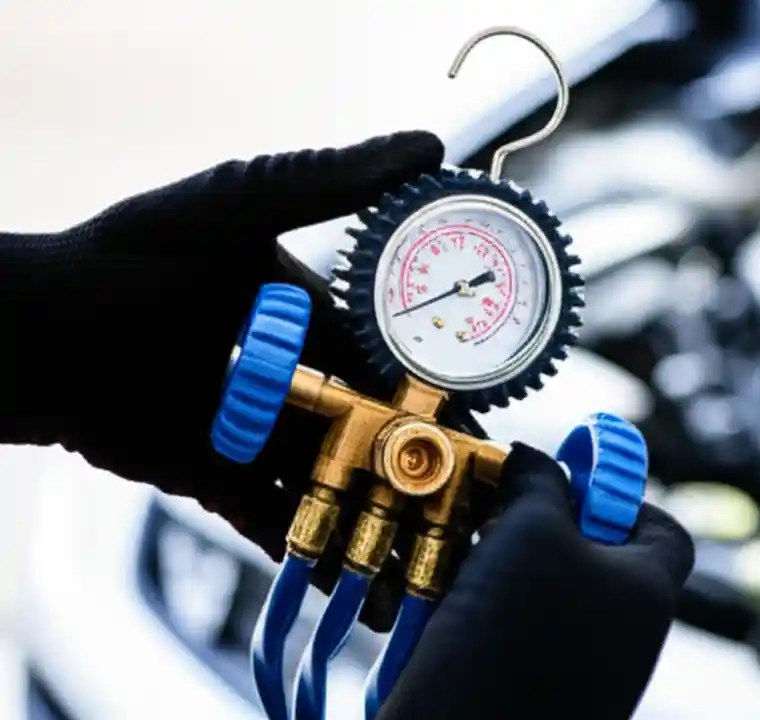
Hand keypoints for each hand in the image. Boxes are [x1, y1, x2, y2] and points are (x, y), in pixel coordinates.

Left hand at [0, 132, 444, 628]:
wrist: (40, 330)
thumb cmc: (133, 254)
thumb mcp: (241, 205)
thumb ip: (331, 180)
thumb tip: (430, 145)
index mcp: (307, 317)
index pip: (389, 360)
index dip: (435, 388)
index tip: (482, 413)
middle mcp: (291, 378)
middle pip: (371, 428)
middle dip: (418, 461)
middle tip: (470, 492)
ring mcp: (257, 433)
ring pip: (336, 482)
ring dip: (380, 516)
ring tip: (429, 551)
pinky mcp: (217, 477)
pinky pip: (277, 521)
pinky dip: (315, 550)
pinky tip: (357, 580)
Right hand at [379, 444, 693, 719]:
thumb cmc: (512, 637)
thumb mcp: (528, 530)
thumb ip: (539, 482)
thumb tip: (533, 460)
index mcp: (646, 592)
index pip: (663, 528)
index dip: (621, 495)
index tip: (569, 483)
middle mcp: (624, 636)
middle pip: (593, 556)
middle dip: (536, 529)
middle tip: (494, 518)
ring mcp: (581, 672)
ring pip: (542, 595)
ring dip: (494, 570)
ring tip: (459, 568)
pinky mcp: (534, 694)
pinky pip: (512, 637)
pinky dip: (476, 615)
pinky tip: (442, 613)